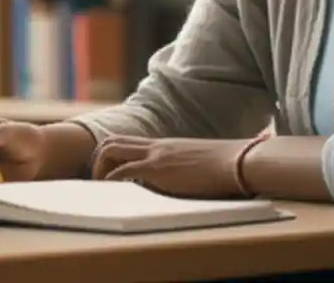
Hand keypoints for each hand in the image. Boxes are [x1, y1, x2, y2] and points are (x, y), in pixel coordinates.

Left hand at [91, 135, 249, 197]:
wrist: (236, 163)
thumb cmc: (223, 168)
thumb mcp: (195, 165)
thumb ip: (179, 170)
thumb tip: (175, 185)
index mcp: (163, 145)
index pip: (127, 141)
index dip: (111, 155)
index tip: (105, 173)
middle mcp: (155, 146)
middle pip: (112, 141)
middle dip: (97, 160)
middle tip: (97, 182)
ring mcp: (155, 156)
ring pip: (111, 149)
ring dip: (99, 168)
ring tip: (100, 187)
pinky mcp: (158, 169)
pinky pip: (124, 171)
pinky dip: (111, 180)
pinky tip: (111, 192)